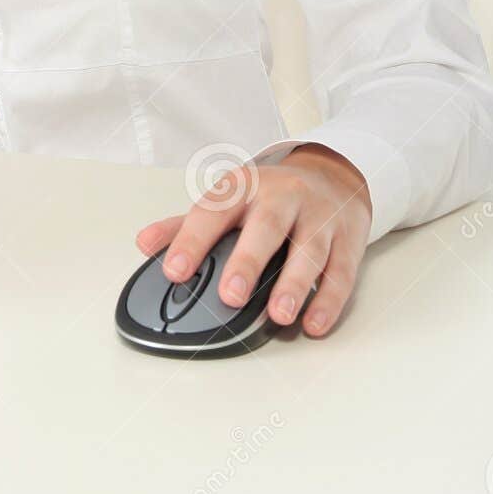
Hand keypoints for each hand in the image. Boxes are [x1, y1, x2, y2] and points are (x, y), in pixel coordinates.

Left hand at [134, 144, 371, 336]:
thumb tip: (144, 243)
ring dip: (294, 284)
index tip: (174, 270)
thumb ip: (186, 224)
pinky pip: (341, 269)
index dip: (191, 240)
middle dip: (248, 261)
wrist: (333, 171)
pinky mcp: (348, 236)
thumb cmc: (273, 192)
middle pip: (266, 226)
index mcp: (246, 187)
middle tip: (230, 296)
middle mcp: (284, 196)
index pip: (214, 210)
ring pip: (309, 249)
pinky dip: (330, 298)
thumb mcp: (230, 198)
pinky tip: (315, 322)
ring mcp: (319, 215)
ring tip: (279, 315)